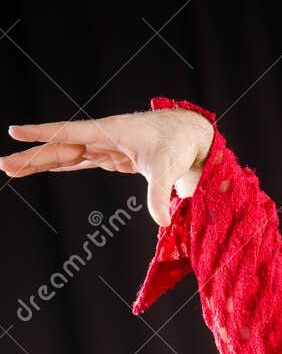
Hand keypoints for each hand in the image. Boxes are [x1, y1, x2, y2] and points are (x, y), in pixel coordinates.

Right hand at [0, 107, 215, 224]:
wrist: (190, 135)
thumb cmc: (178, 143)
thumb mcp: (168, 167)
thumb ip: (160, 194)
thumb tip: (162, 221)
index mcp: (109, 131)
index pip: (69, 132)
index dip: (42, 134)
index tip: (15, 132)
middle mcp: (102, 137)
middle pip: (60, 147)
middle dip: (33, 156)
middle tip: (5, 164)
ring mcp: (105, 147)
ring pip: (67, 154)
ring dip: (42, 162)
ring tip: (14, 168)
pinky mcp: (112, 157)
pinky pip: (81, 161)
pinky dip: (62, 165)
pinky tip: (45, 167)